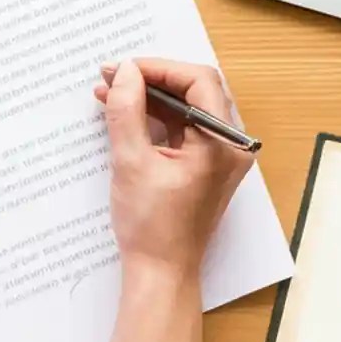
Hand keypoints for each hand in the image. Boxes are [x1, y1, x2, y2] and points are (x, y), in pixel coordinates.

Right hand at [94, 59, 253, 279]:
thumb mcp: (131, 162)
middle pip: (195, 91)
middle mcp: (230, 145)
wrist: (161, 272)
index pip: (198, 82)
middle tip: (113, 76)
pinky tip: (125, 113)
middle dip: (152, 80)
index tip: (125, 69)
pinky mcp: (206, 165)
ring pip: (187, 107)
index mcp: (222, 143)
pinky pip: (184, 128)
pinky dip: (157, 118)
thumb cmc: (151, 227)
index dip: (159, 69)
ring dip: (151, 98)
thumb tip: (125, 72)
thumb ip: (127, 111)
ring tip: (111, 91)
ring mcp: (220, 156)